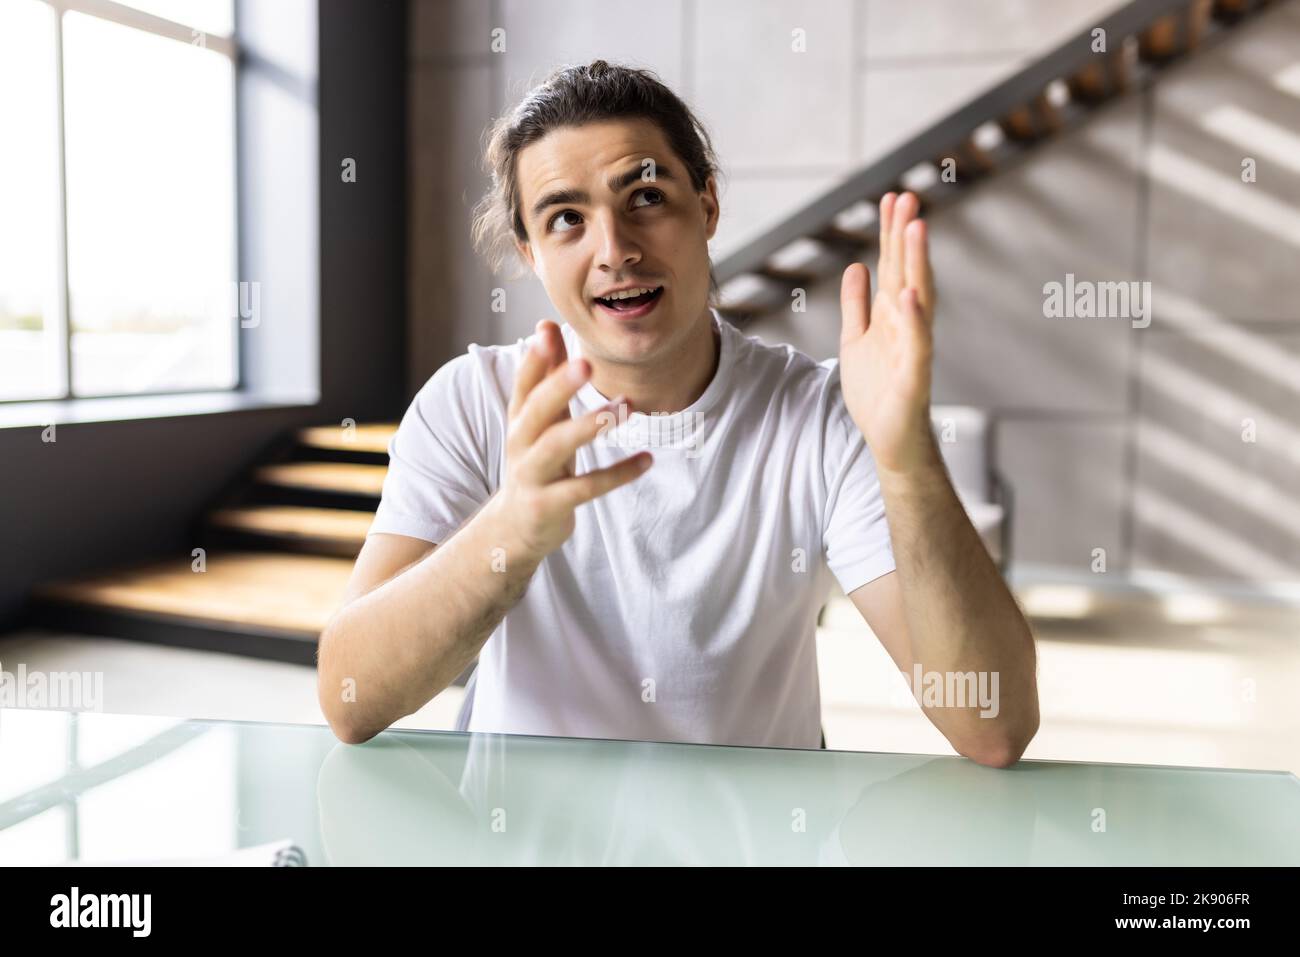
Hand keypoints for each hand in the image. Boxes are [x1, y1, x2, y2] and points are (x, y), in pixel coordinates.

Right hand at [493, 320, 652, 559]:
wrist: (514, 527)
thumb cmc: (535, 461)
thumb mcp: (537, 420)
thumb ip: (545, 375)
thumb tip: (546, 326)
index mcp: (519, 419)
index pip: (524, 383)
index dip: (534, 358)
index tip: (547, 330)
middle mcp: (520, 443)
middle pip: (536, 410)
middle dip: (559, 386)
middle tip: (586, 363)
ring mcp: (533, 475)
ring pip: (557, 446)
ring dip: (591, 425)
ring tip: (626, 408)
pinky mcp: (549, 505)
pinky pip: (586, 488)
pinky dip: (617, 474)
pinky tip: (646, 460)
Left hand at [838, 191, 939, 476]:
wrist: (889, 438)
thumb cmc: (877, 391)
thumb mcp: (856, 339)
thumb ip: (856, 305)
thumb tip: (857, 267)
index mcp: (892, 315)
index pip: (893, 265)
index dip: (891, 233)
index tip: (892, 199)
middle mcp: (907, 324)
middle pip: (906, 272)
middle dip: (905, 236)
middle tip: (906, 197)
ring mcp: (913, 347)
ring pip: (917, 298)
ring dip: (916, 264)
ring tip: (915, 229)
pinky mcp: (915, 374)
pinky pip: (917, 343)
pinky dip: (914, 320)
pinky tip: (909, 295)